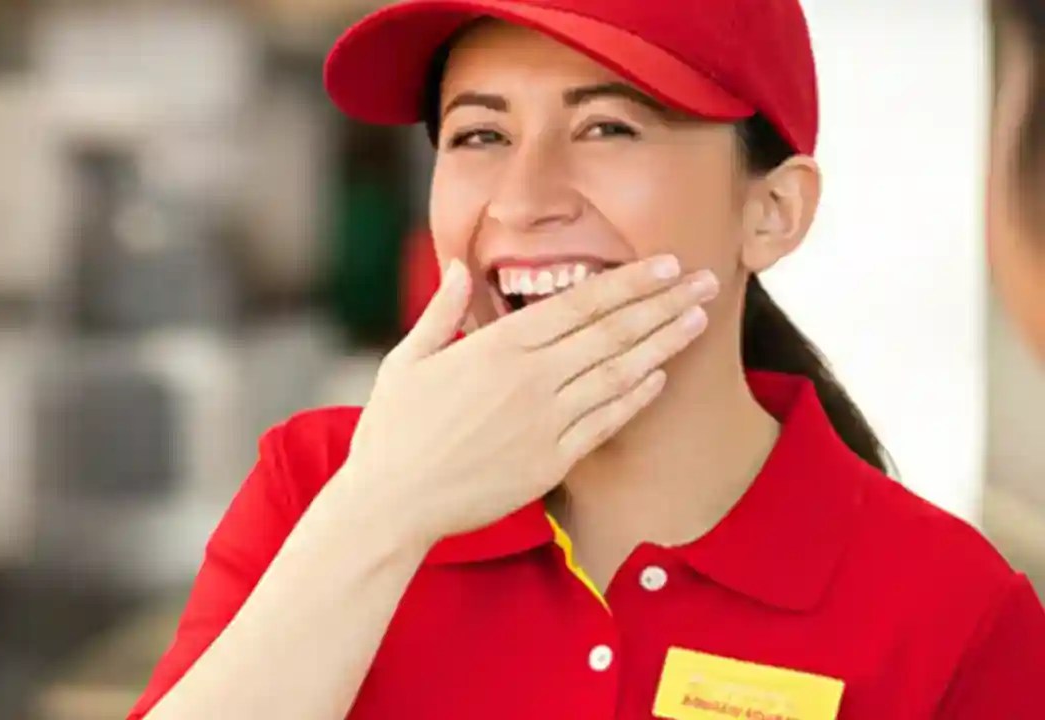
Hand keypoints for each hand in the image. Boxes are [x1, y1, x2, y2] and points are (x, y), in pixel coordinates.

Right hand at [338, 256, 718, 545]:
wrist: (392, 502)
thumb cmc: (393, 429)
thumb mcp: (406, 359)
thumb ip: (442, 311)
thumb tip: (459, 269)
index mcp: (498, 346)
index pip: (580, 303)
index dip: (630, 282)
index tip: (666, 264)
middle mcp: (530, 378)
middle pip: (612, 332)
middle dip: (664, 303)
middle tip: (706, 282)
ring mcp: (545, 421)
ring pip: (619, 374)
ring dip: (664, 344)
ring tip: (698, 321)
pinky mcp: (550, 461)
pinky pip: (605, 423)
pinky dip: (636, 397)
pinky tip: (660, 377)